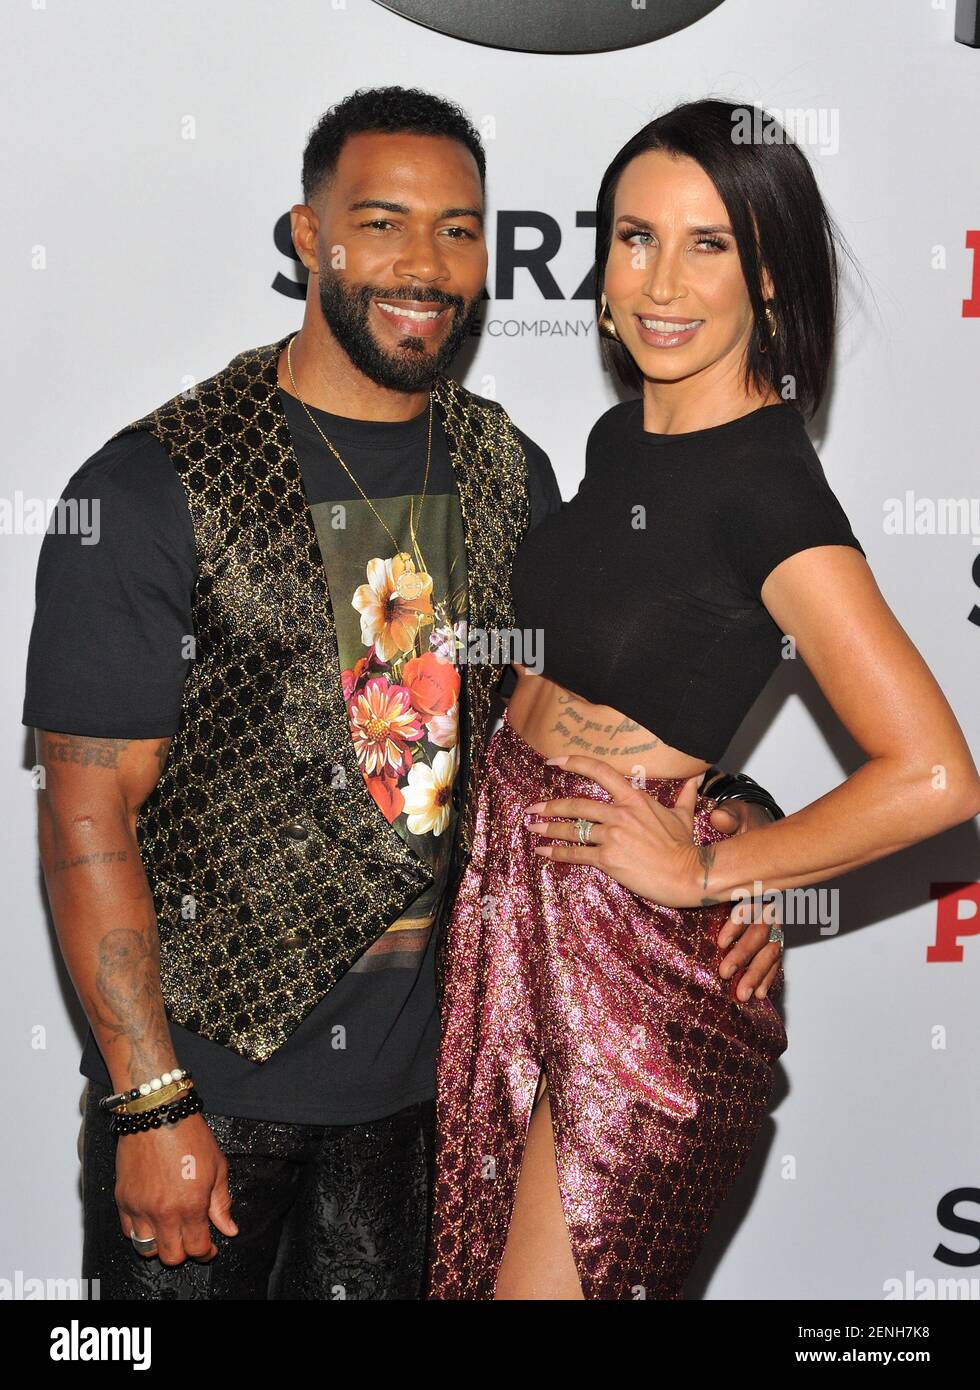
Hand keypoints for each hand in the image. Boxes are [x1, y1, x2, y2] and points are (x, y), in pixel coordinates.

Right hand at [114, 1112, 237, 1265]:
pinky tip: (152, 1219)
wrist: (158, 1114)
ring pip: (146, 1249)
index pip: (197, 1249)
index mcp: (190, 1206)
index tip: (210, 1248)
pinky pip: (128, 1231)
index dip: (206, 1252)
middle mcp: (163, 1213)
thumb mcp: (217, 1168)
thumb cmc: (190, 1135)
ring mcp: (139, 1208)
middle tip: (191, 1239)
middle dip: (184, 1252)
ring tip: (170, 1230)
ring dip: (160, 1244)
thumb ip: (221, 1203)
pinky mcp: (123, 1200)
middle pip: (171, 1256)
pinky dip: (140, 1231)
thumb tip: (229, 1229)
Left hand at [525, 753, 703, 906]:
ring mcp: (612, 836)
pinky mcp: (608, 858)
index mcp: (634, 798)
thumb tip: (696, 776)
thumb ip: (685, 794)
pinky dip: (557, 853)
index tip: (554, 761)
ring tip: (532, 828)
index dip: (574, 763)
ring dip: (549, 828)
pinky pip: (576, 854)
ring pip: (572, 829)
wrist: (688, 873)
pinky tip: (544, 851)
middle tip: (532, 808)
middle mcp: (619, 813)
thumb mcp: (684, 815)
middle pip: (576, 805)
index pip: (599, 771)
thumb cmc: (685, 846)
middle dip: (550, 806)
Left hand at [707, 799, 782, 1000]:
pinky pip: (774, 954)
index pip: (755, 904)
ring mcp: (772, 914)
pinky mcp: (769, 925)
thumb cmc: (746, 826)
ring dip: (757, 972)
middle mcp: (770, 898)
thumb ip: (730, 818)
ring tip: (743, 994)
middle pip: (763, 933)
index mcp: (760, 876)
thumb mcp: (739, 817)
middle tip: (725, 972)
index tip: (720, 939)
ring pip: (770, 948)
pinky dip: (769, 974)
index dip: (739, 922)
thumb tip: (719, 818)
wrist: (761, 830)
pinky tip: (761, 994)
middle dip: (745, 955)